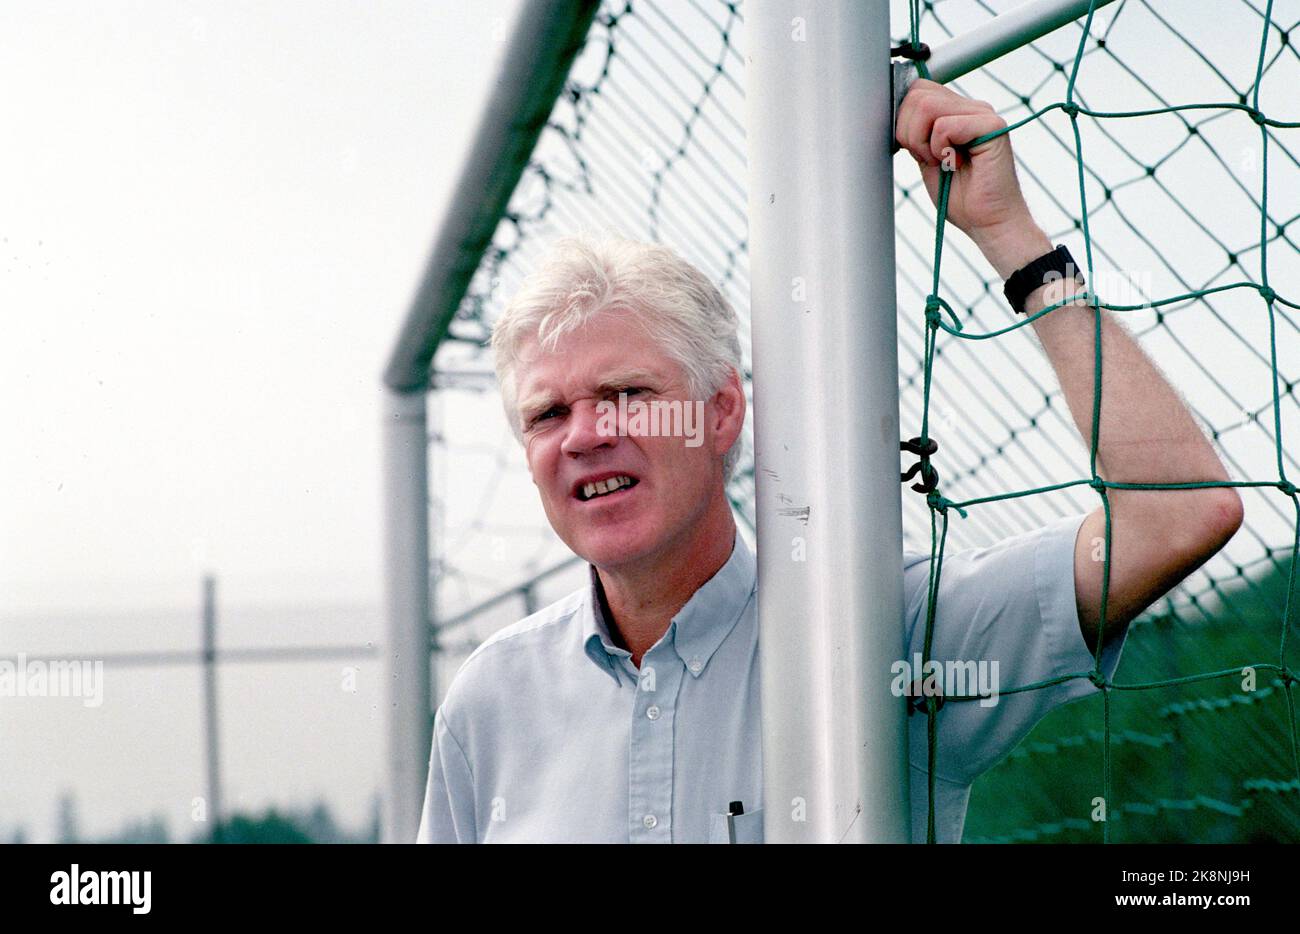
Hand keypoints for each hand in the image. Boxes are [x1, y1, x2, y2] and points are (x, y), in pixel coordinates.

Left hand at [895, 79, 1049, 277]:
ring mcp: (982, 113)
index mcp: (955, 110)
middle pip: (917, 95)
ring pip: (926, 107)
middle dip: (909, 133)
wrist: (987, 222)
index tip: (914, 151)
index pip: (916, 90)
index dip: (902, 120)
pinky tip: (955, 164)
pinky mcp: (992, 125)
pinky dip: (940, 150)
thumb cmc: (959, 196)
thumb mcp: (925, 158)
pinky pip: (944, 126)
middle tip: (928, 159)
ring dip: (923, 143)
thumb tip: (893, 108)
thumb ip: (915, 131)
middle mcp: (970, 106)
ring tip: (942, 162)